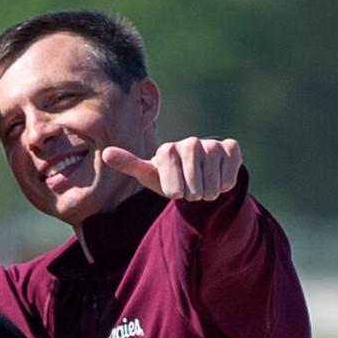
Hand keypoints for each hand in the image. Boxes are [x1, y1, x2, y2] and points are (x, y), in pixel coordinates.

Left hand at [102, 137, 240, 201]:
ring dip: (208, 192)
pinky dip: (224, 185)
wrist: (199, 175)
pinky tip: (217, 177)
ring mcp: (212, 144)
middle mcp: (191, 143)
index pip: (174, 188)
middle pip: (195, 188)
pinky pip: (229, 179)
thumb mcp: (149, 175)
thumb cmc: (170, 177)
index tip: (174, 188)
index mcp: (168, 150)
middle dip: (193, 195)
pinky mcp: (231, 148)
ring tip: (203, 185)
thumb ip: (129, 164)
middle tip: (189, 188)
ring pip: (213, 186)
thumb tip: (106, 153)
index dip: (176, 193)